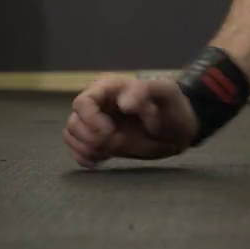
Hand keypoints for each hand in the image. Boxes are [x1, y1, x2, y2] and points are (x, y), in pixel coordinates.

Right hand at [63, 75, 199, 168]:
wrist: (178, 131)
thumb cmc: (172, 108)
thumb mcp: (167, 93)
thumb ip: (147, 91)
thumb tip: (124, 103)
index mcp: (109, 89)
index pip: (81, 103)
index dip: (91, 120)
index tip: (111, 132)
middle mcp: (97, 105)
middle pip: (73, 123)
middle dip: (93, 138)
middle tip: (118, 141)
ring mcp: (94, 124)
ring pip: (71, 137)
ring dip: (89, 148)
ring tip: (113, 149)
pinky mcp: (97, 141)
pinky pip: (76, 150)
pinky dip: (85, 157)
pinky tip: (102, 160)